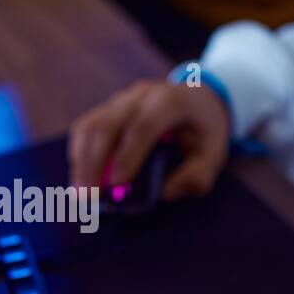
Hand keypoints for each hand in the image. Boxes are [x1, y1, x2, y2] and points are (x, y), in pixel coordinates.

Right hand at [69, 79, 230, 199]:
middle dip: (94, 163)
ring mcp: (121, 99)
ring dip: (81, 161)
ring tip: (80, 193)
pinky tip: (81, 178)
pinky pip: (86, 127)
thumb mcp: (215, 153)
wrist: (199, 100)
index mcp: (172, 101)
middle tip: (88, 197)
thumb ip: (197, 176)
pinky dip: (79, 153)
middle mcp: (142, 95)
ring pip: (91, 125)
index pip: (144, 126)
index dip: (128, 155)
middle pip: (108, 124)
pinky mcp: (108, 107)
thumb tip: (164, 193)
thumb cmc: (205, 130)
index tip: (116, 184)